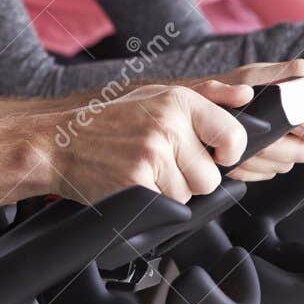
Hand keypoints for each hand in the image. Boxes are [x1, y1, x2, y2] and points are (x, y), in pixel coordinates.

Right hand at [45, 83, 249, 203]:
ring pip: (187, 196)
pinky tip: (133, 183)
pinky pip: (165, 208)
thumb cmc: (109, 122)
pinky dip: (151, 204)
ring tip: (143, 172)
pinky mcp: (136, 183)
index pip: (234, 136)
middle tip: (162, 165)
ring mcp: (151, 155)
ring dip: (168, 193)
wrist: (58, 142)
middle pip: (210, 177)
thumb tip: (246, 96)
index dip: (229, 154)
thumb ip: (207, 96)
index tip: (216, 156)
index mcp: (178, 101)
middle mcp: (168, 125)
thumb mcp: (156, 96)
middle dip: (191, 180)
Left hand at [180, 60, 303, 181]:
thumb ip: (295, 72)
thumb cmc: (231, 85)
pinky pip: (263, 175)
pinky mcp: (262, 166)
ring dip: (262, 155)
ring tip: (244, 140)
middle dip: (283, 144)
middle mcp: (295, 130)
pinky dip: (246, 166)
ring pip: (284, 165)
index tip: (301, 125)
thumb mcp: (258, 73)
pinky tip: (234, 153)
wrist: (199, 103)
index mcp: (302, 105)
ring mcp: (279, 150)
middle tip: (263, 133)